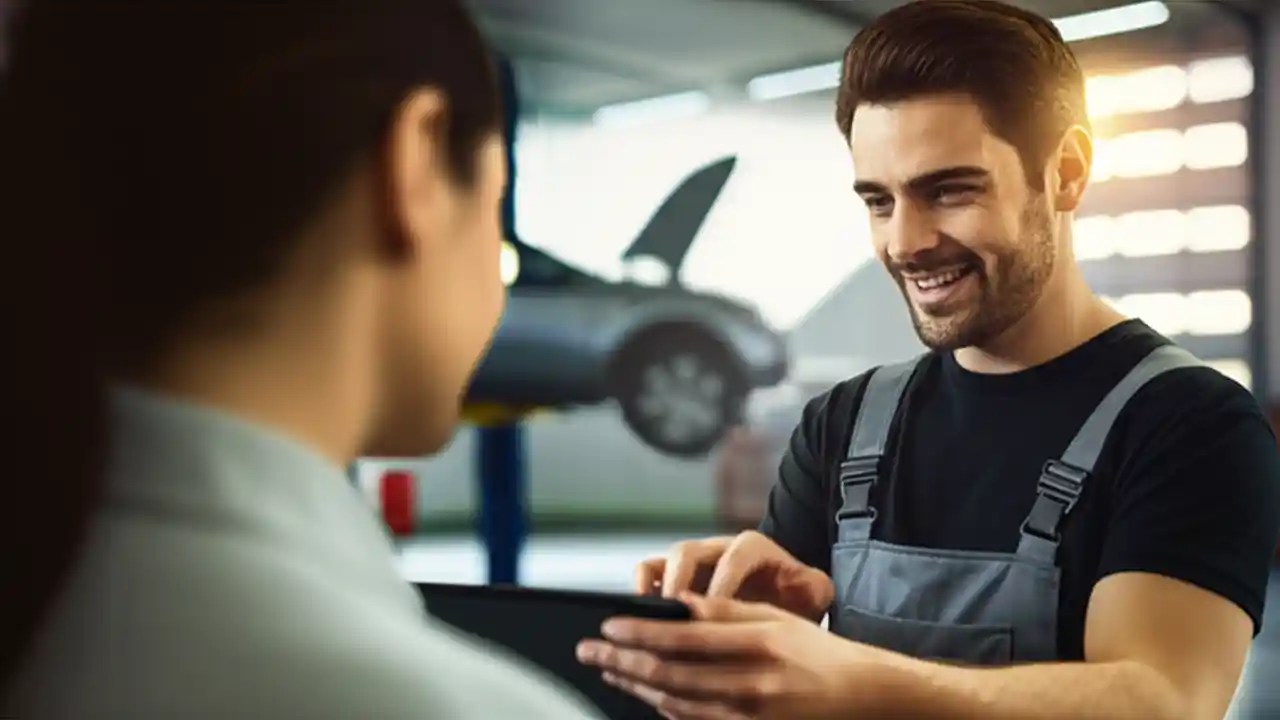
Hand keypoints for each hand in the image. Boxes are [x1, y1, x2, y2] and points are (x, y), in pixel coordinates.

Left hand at [576, 593, 900, 719]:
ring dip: (635, 685)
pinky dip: (662, 708)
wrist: (860, 697)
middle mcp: (752, 682)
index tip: (607, 623)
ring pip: (674, 702)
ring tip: (607, 668)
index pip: (684, 635)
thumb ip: (725, 610)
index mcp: (758, 642)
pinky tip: (643, 693)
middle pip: (671, 673)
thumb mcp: (774, 618)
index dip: (640, 630)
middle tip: (589, 650)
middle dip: (623, 659)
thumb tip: (676, 604)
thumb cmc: (815, 652)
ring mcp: (749, 714)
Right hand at [635, 531, 832, 621]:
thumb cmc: (793, 597)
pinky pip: (649, 572)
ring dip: (654, 587)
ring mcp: (693, 561)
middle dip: (678, 583)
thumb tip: (806, 584)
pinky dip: (641, 590)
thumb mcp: (812, 592)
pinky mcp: (674, 575)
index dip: (720, 585)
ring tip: (649, 617)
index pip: (732, 559)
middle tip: (673, 617)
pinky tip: (642, 618)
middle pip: (688, 552)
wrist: (781, 596)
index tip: (714, 613)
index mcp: (752, 547)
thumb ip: (812, 586)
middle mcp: (717, 548)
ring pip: (664, 560)